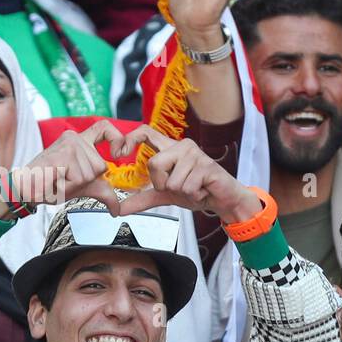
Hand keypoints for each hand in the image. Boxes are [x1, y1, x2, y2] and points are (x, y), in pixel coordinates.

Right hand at [0, 121, 127, 215]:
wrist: (25, 189)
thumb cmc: (50, 184)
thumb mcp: (82, 186)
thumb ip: (103, 192)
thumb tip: (118, 210)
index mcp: (80, 141)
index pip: (104, 128)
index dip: (117, 138)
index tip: (119, 153)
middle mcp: (74, 138)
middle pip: (99, 166)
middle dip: (84, 181)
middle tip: (65, 179)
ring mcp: (68, 145)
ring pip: (89, 175)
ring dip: (74, 185)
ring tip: (59, 180)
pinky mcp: (62, 155)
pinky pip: (78, 179)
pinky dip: (67, 187)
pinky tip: (55, 181)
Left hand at [114, 125, 260, 221]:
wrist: (222, 200)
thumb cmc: (196, 191)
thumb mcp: (164, 195)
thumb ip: (142, 199)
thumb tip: (118, 209)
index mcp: (169, 149)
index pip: (146, 132)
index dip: (130, 138)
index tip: (119, 152)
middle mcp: (181, 146)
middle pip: (154, 163)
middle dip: (162, 184)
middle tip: (178, 187)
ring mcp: (195, 154)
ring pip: (171, 181)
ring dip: (181, 192)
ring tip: (193, 188)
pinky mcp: (206, 165)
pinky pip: (187, 187)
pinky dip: (193, 196)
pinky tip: (202, 190)